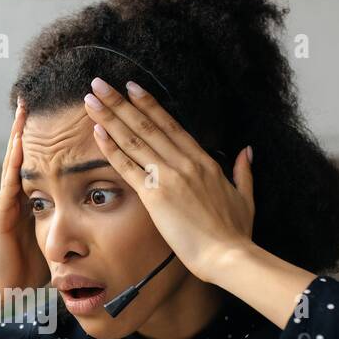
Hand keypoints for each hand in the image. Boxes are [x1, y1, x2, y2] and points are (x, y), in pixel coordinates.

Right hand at [0, 100, 50, 291]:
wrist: (10, 293)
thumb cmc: (34, 268)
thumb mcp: (56, 238)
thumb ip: (68, 220)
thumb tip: (96, 207)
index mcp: (29, 201)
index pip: (36, 162)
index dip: (42, 139)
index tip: (52, 111)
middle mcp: (14, 199)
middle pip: (20, 155)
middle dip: (24, 127)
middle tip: (30, 97)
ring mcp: (3, 207)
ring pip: (11, 165)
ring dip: (16, 138)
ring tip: (22, 113)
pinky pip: (8, 187)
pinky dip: (13, 165)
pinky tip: (19, 147)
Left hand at [83, 77, 254, 283]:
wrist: (228, 256)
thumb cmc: (236, 234)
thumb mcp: (246, 197)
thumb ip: (244, 171)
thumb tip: (247, 151)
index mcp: (205, 161)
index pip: (171, 125)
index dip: (149, 105)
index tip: (132, 87)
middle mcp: (184, 162)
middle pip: (147, 125)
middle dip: (120, 101)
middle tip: (99, 82)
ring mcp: (169, 176)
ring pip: (134, 139)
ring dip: (110, 116)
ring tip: (91, 98)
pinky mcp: (155, 195)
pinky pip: (128, 166)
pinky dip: (111, 148)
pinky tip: (97, 132)